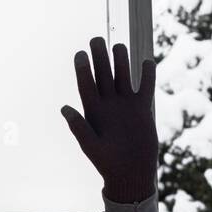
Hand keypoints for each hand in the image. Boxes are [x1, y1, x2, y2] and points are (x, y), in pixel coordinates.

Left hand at [60, 36, 157, 202]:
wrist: (131, 173)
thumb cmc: (107, 163)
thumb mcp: (91, 146)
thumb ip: (79, 127)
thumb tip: (64, 108)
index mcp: (93, 111)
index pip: (86, 85)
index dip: (82, 70)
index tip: (79, 54)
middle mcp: (108, 103)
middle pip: (103, 74)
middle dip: (99, 57)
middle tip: (95, 39)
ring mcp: (125, 103)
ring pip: (123, 75)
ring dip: (121, 61)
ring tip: (118, 47)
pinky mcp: (142, 107)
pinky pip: (145, 86)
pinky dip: (147, 74)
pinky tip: (145, 62)